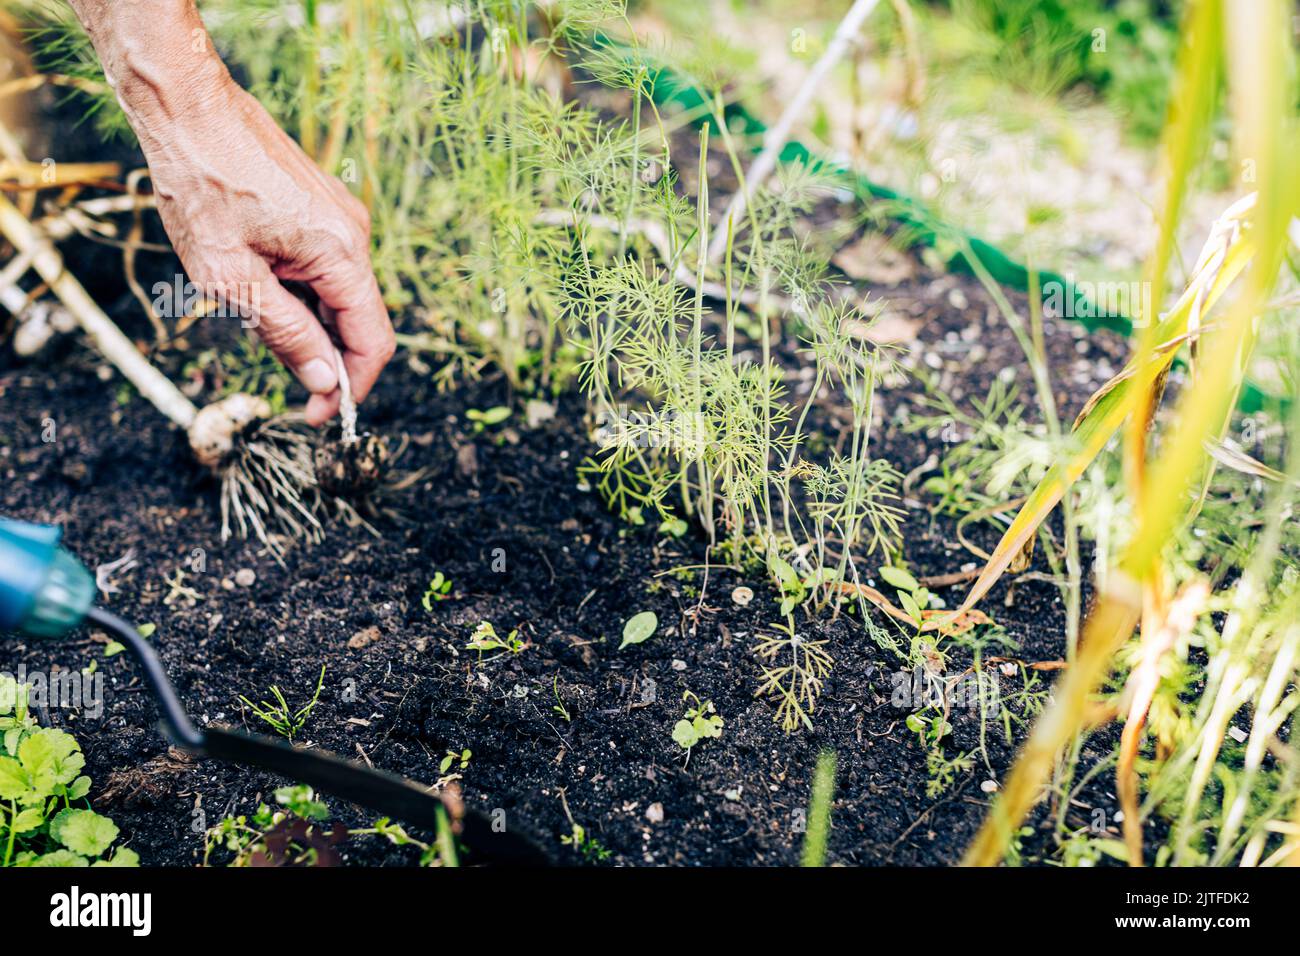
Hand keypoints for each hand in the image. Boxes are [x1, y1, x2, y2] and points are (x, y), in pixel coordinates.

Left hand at [144, 82, 393, 424]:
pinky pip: (327, 267)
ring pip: (341, 294)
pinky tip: (261, 285)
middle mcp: (353, 235)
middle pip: (359, 321)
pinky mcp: (323, 207)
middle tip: (285, 382)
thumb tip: (325, 380)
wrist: (188, 109)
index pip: (372, 342)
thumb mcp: (232, 278)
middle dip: (329, 359)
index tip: (319, 416)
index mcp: (341, 255)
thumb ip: (286, 333)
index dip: (351, 388)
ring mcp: (341, 218)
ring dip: (312, 323)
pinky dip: (305, 293)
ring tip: (255, 318)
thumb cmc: (201, 186)